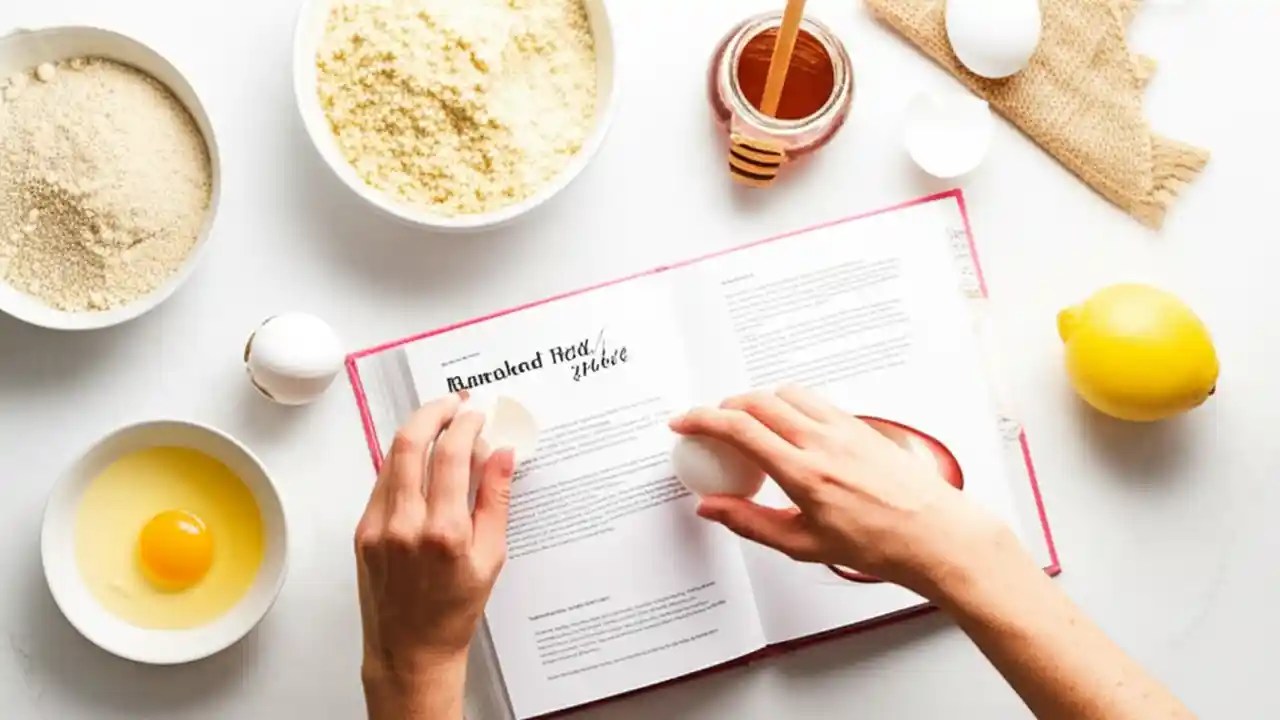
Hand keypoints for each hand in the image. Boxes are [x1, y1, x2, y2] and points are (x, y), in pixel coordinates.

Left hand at [355, 393, 514, 714]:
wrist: (412, 649)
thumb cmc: (455, 610)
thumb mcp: (491, 557)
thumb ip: (496, 499)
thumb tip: (503, 454)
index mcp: (444, 531)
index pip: (451, 455)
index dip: (465, 425)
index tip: (477, 415)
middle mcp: (405, 525)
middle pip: (410, 442)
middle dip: (434, 411)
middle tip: (455, 402)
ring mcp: (378, 526)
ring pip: (391, 457)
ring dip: (416, 431)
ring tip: (439, 422)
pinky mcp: (363, 531)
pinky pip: (382, 481)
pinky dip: (402, 462)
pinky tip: (421, 460)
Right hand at [670, 385, 1014, 596]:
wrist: (935, 534)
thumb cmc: (880, 544)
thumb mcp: (803, 545)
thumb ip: (750, 523)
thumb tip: (712, 508)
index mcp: (804, 473)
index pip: (739, 429)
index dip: (702, 420)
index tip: (683, 424)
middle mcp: (823, 441)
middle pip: (757, 401)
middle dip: (724, 407)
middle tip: (710, 425)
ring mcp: (844, 428)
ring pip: (786, 393)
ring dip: (757, 401)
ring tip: (748, 423)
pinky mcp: (860, 425)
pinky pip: (814, 400)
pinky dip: (789, 404)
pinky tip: (789, 425)